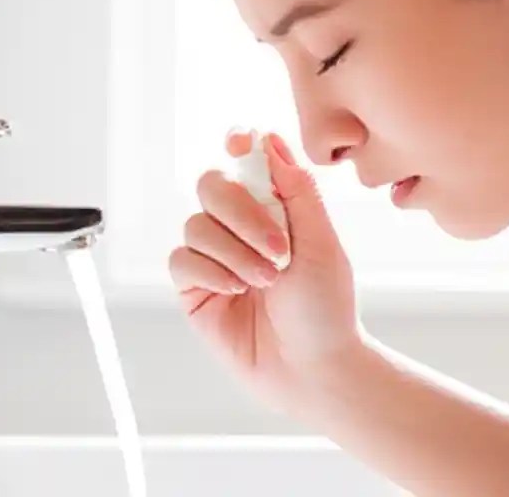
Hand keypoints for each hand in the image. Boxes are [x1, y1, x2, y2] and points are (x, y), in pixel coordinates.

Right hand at [169, 129, 361, 411]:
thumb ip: (297, 190)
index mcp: (274, 207)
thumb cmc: (326, 309)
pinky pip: (182, 260)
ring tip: (266, 281)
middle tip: (278, 248)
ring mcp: (214, 256)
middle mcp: (238, 226)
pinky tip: (236, 290)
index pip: (244, 161)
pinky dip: (211, 271)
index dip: (238, 144)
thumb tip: (271, 140)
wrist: (312, 367)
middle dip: (242, 212)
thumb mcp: (322, 242)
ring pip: (197, 224)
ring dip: (235, 251)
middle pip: (211, 184)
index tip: (240, 143)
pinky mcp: (193, 288)